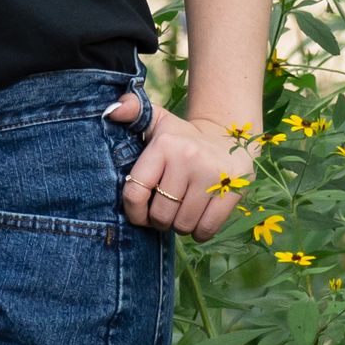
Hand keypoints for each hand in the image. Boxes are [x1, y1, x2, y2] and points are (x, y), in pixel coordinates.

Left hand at [117, 99, 254, 239]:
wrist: (229, 138)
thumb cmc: (183, 139)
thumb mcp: (158, 121)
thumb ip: (131, 112)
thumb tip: (111, 112)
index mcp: (164, 146)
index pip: (135, 191)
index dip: (134, 213)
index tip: (141, 215)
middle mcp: (187, 158)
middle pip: (160, 214)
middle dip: (160, 221)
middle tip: (166, 212)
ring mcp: (212, 175)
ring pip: (184, 224)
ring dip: (180, 226)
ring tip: (182, 212)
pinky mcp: (233, 189)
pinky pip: (207, 228)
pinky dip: (200, 232)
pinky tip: (199, 220)